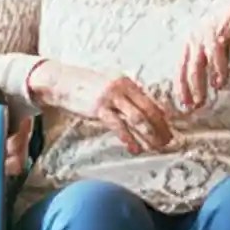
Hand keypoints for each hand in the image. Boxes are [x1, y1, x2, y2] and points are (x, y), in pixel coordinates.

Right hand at [27, 60, 171, 153]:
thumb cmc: (84, 86)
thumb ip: (124, 97)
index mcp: (127, 82)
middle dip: (160, 128)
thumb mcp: (108, 86)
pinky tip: (135, 149)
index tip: (168, 130)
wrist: (61, 81)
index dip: (162, 118)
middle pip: (148, 110)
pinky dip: (129, 139)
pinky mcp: (99, 108)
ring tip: (155, 147)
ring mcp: (111, 98)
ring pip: (137, 119)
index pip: (150, 101)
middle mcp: (122, 88)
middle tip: (167, 142)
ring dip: (149, 135)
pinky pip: (119, 126)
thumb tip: (140, 113)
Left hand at [177, 0, 229, 110]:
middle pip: (187, 68)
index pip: (181, 66)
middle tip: (192, 107)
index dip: (181, 85)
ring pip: (198, 65)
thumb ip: (212, 55)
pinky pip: (216, 55)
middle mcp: (194, 37)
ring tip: (202, 100)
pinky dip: (218, 70)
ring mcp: (205, 34)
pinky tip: (220, 83)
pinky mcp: (219, 32)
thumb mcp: (218, 39)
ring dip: (199, 84)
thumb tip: (211, 78)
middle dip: (188, 89)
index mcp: (192, 39)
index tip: (184, 102)